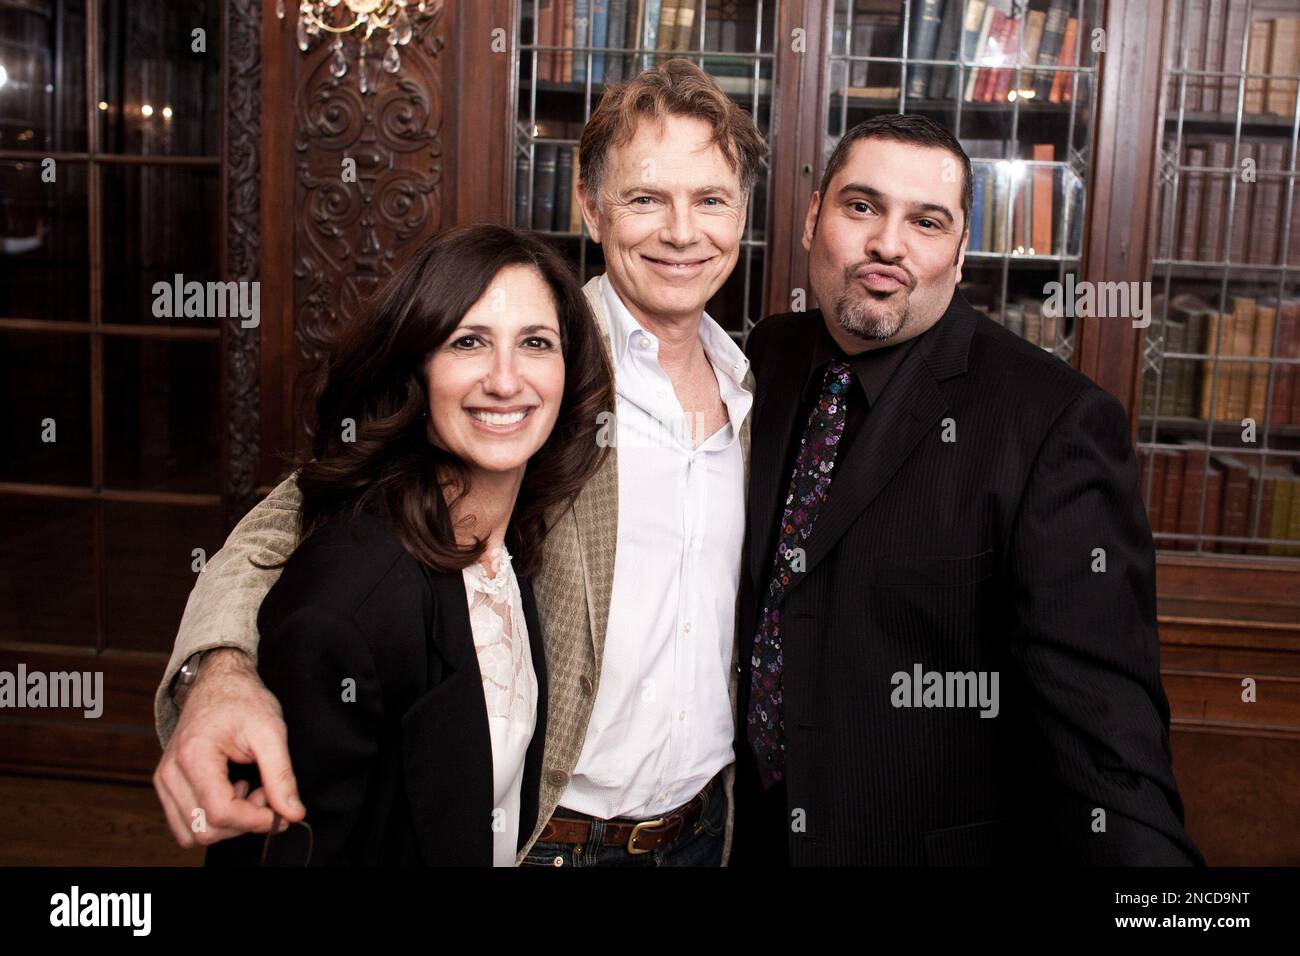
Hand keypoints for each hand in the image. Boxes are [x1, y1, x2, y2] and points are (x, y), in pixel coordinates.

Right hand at [153, 648, 305, 847]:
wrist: (219, 681)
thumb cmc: (243, 699)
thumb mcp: (271, 732)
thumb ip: (281, 776)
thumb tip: (293, 814)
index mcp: (194, 756)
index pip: (221, 813)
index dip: (256, 820)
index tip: (282, 814)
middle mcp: (170, 772)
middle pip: (205, 829)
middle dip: (243, 821)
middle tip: (265, 793)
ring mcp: (164, 780)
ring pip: (193, 833)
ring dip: (228, 823)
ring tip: (250, 791)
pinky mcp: (167, 784)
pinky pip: (186, 823)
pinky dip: (213, 819)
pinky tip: (233, 792)